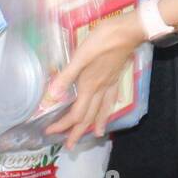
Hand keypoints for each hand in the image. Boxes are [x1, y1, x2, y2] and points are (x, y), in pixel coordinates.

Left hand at [41, 10, 145, 148]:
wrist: (128, 32)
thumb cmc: (103, 40)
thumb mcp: (81, 56)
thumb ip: (66, 75)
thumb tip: (52, 95)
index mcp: (89, 85)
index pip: (76, 113)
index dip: (63, 125)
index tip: (50, 132)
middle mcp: (100, 89)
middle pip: (88, 116)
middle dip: (78, 132)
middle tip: (70, 146)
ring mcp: (110, 84)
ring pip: (102, 110)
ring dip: (96, 124)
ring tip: (96, 135)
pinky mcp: (116, 76)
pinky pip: (112, 98)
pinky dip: (109, 108)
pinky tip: (109, 109)